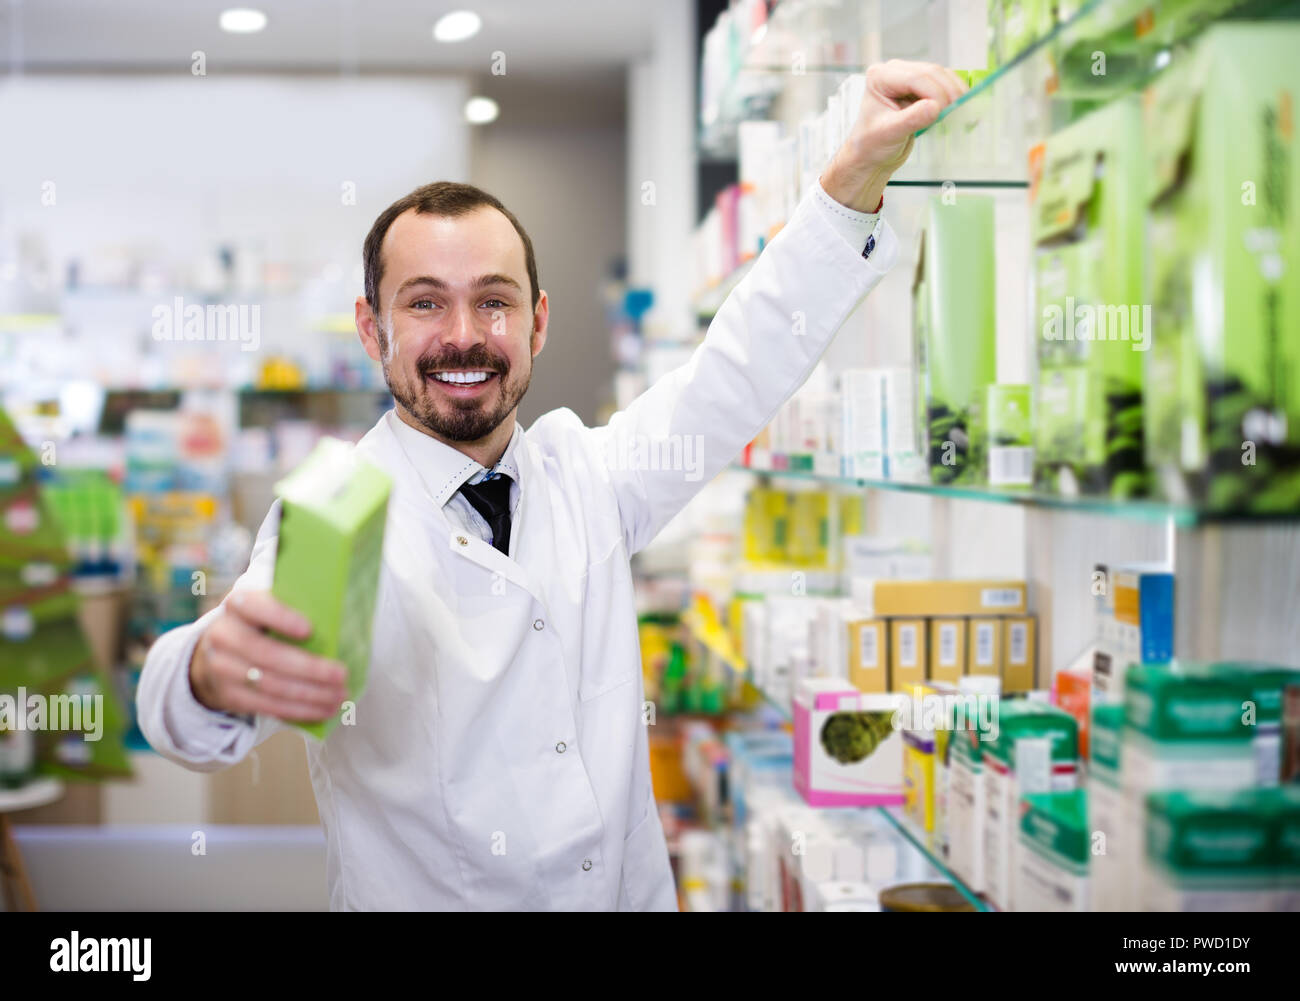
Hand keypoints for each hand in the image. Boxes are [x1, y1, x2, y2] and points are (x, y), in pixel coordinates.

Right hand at [189, 590, 347, 721]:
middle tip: (341, 675)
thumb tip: (341, 624)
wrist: (219, 652)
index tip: (309, 629)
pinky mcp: (229, 695)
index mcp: (239, 604)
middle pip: (268, 654)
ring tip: (339, 696)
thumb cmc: (262, 625)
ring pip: (271, 685)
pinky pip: (267, 706)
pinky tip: (323, 710)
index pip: (255, 607)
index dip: (281, 618)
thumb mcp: (270, 607)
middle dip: (310, 668)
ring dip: (310, 694)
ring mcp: (222, 667)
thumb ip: (295, 609)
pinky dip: (299, 710)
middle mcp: (224, 635)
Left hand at [820, 60, 967, 212]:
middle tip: (956, 111)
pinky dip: (952, 94)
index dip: (933, 92)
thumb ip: (911, 120)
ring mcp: (908, 77)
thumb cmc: (872, 145)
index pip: (914, 77)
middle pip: (930, 72)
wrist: (873, 155)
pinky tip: (956, 108)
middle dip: (946, 91)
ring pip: (940, 75)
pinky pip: (943, 84)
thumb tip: (934, 107)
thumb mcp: (889, 134)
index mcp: (880, 77)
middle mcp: (894, 72)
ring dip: (953, 91)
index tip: (944, 111)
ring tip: (958, 111)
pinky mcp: (921, 88)